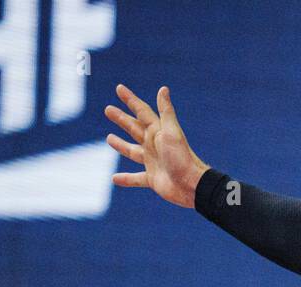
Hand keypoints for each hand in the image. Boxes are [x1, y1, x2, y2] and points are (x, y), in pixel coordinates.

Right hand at [106, 84, 208, 207]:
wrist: (192, 185)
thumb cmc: (182, 158)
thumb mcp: (172, 132)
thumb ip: (166, 111)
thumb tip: (163, 88)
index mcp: (158, 132)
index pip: (142, 111)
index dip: (131, 100)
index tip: (119, 88)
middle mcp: (154, 145)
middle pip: (134, 128)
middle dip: (121, 119)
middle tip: (108, 109)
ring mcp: (153, 162)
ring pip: (132, 151)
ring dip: (121, 145)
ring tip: (109, 138)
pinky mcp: (152, 179)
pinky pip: (136, 178)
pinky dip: (126, 179)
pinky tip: (114, 179)